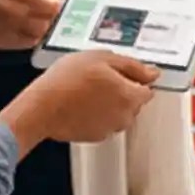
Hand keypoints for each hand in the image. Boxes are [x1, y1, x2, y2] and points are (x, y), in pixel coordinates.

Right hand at [0, 50, 159, 154]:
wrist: (42, 107)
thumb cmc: (67, 80)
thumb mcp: (101, 58)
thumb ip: (131, 65)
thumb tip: (152, 72)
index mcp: (130, 96)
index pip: (148, 90)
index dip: (135, 78)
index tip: (122, 73)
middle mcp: (124, 116)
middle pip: (133, 102)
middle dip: (122, 90)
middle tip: (99, 77)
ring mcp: (110, 128)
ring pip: (118, 113)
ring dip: (109, 103)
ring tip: (86, 90)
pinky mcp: (94, 136)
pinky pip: (103, 122)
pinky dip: (96, 114)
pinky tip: (80, 103)